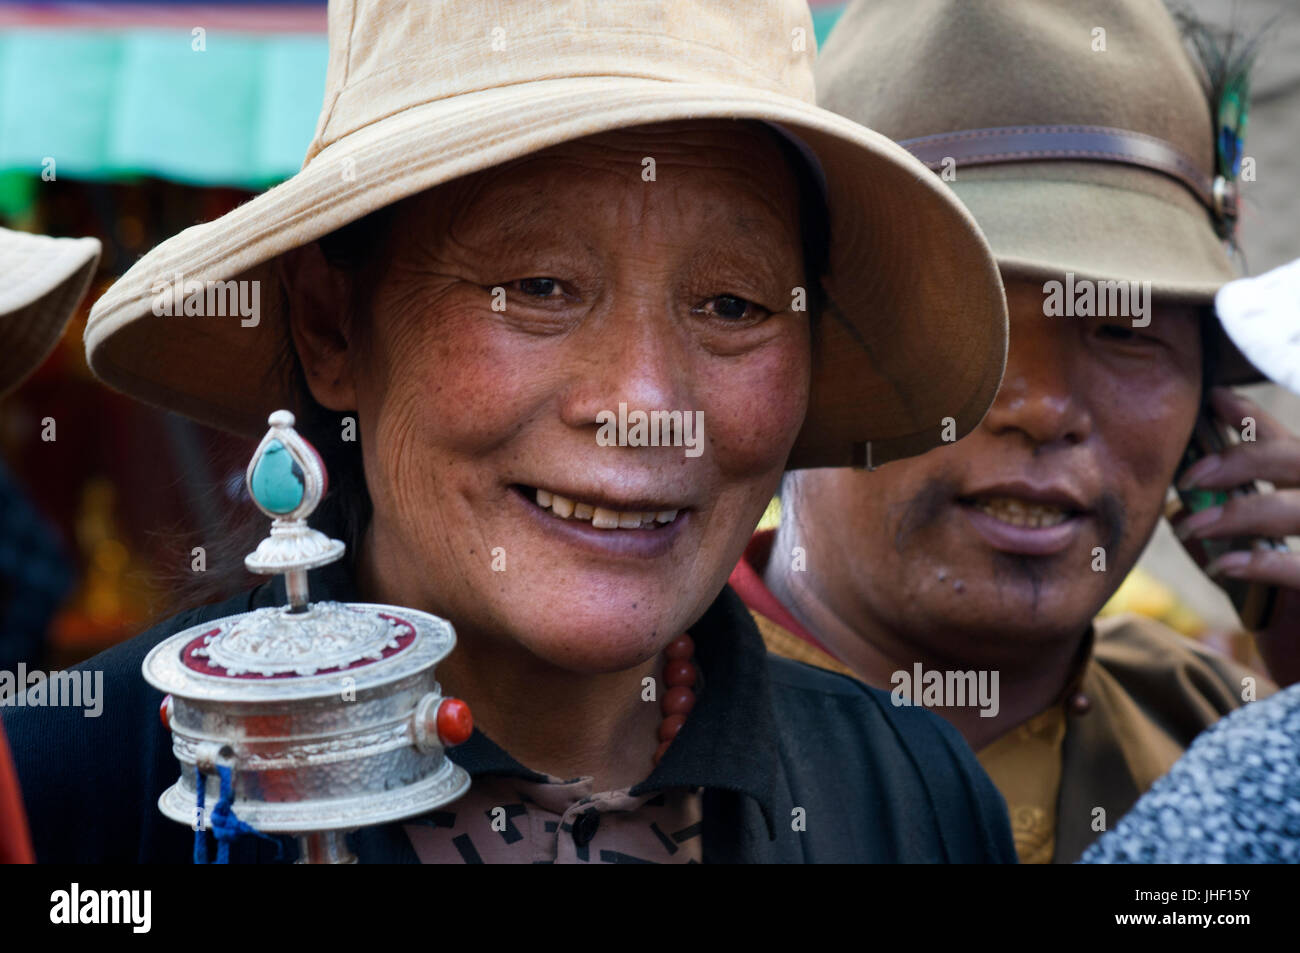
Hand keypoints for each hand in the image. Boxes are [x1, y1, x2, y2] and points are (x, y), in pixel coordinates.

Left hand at [1172, 387, 1299, 684]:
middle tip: (1190, 474)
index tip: (1213, 397)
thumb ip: (1233, 533)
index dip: (1255, 418)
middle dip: (1244, 459)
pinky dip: (1263, 561)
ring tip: (1190, 525)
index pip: (1292, 446)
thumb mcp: (1259, 568)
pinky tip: (1222, 563)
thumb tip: (1182, 506)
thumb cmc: (1294, 624)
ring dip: (1241, 513)